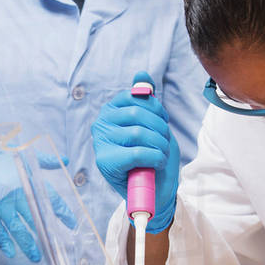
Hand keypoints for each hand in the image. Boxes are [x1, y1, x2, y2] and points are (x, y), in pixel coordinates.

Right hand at [0, 151, 75, 261]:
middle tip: (54, 248)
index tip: (71, 224)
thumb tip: (64, 160)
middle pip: (34, 216)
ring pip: (15, 227)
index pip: (49, 198)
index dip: (62, 212)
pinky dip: (3, 241)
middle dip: (45, 233)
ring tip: (36, 257)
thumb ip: (45, 159)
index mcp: (26, 179)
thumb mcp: (21, 154)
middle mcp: (14, 192)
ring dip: (26, 243)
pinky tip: (11, 252)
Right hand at [92, 72, 178, 232]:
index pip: (135, 98)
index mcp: (110, 112)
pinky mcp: (106, 162)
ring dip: (159, 145)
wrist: (156, 190)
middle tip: (164, 143)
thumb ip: (146, 99)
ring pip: (139, 133)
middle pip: (138, 114)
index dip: (155, 109)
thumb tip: (141, 74)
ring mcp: (100, 144)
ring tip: (160, 154)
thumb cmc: (154, 154)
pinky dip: (155, 158)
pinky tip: (156, 164)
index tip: (162, 123)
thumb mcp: (153, 123)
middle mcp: (100, 125)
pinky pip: (138, 152)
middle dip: (160, 129)